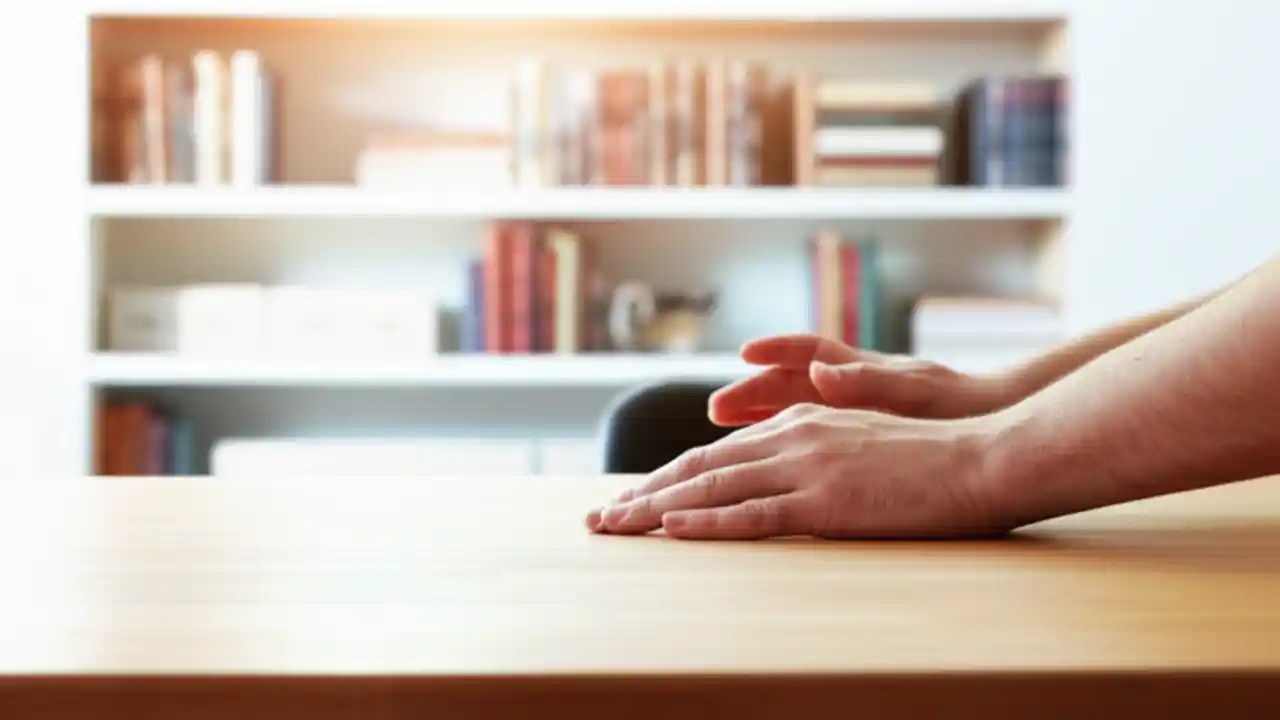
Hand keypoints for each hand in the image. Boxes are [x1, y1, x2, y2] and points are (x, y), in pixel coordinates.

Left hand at [586, 403, 1012, 539]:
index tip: (631, 500)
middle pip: (698, 469)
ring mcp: (807, 468)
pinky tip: (669, 532)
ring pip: (712, 489)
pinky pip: (752, 515)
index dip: (668, 478)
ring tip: (612, 526)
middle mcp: (793, 437)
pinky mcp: (826, 501)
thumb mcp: (865, 439)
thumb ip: (820, 443)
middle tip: (600, 519)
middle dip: (641, 494)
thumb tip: (782, 460)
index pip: (718, 455)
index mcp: (801, 422)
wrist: (983, 457)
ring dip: (654, 510)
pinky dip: (705, 524)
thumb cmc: (934, 457)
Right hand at [709, 334, 1019, 425]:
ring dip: (762, 418)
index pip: (810, 348)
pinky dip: (788, 440)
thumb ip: (867, 382)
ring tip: (723, 431)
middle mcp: (857, 387)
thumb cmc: (967, 407)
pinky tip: (767, 459)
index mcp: (867, 370)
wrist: (1005, 432)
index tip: (744, 356)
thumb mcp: (918, 393)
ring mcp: (860, 414)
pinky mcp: (866, 441)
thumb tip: (818, 371)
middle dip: (751, 394)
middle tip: (715, 411)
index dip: (775, 351)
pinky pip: (816, 436)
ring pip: (798, 411)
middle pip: (791, 383)